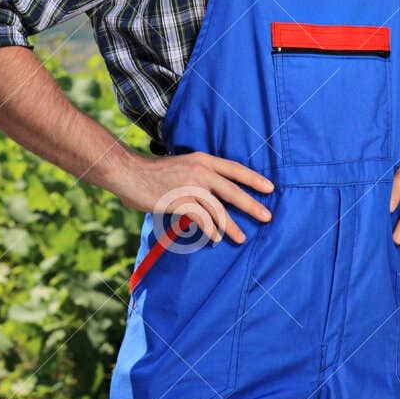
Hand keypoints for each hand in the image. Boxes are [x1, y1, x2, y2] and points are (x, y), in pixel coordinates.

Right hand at [107, 149, 273, 244]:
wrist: (129, 173)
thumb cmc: (153, 172)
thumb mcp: (182, 165)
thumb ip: (199, 174)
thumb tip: (215, 192)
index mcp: (202, 159)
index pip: (234, 169)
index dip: (253, 179)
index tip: (270, 188)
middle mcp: (199, 170)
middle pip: (232, 190)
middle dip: (252, 205)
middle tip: (267, 216)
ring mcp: (190, 186)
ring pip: (218, 210)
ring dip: (231, 226)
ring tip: (241, 237)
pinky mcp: (179, 202)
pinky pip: (202, 220)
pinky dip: (211, 231)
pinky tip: (216, 239)